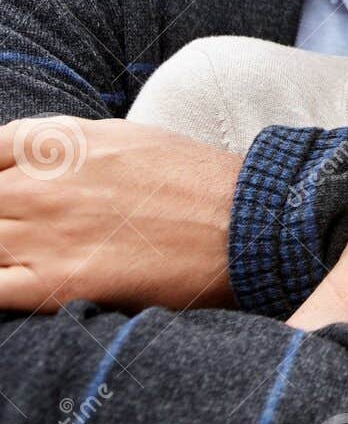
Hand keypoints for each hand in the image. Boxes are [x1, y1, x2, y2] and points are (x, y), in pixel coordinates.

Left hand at [0, 116, 239, 311]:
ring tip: (36, 258)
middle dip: (2, 217)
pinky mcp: (56, 283)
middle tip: (32, 232)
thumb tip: (28, 161)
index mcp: (60, 142)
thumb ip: (65, 146)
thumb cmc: (195, 181)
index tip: (13, 195)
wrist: (246, 224)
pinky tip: (23, 286)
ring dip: (1, 251)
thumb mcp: (125, 138)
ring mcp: (45, 234)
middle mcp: (42, 184)